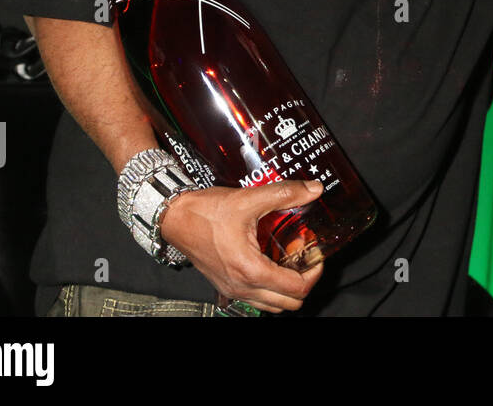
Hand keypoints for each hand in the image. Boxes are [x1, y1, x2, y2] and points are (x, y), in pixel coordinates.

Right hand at [161, 180, 325, 312]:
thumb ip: (285, 194)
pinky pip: (257, 299)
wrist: (175, 218)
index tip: (317, 255)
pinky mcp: (227, 286)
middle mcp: (242, 286)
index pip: (296, 288)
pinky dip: (270, 287)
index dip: (315, 272)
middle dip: (304, 281)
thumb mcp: (250, 199)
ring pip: (272, 304)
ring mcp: (233, 289)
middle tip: (305, 257)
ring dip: (287, 287)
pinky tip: (271, 261)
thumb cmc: (206, 213)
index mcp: (251, 270)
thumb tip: (314, 189)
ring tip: (289, 259)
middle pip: (289, 303)